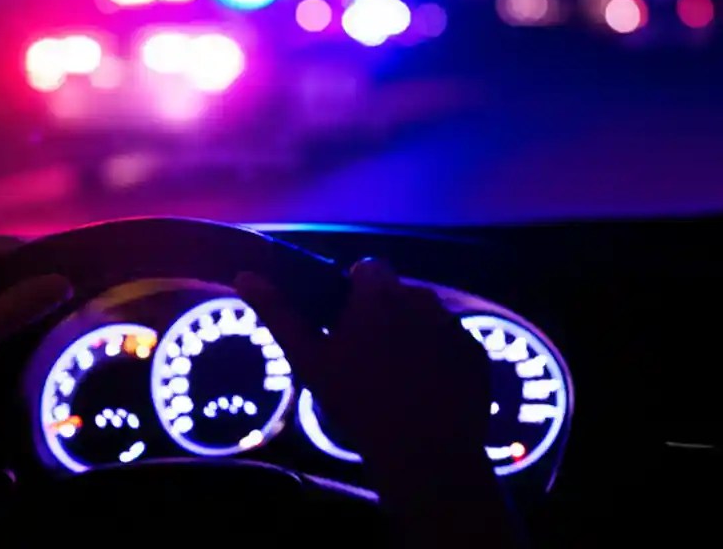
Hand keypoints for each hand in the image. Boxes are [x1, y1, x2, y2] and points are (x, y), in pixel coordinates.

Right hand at [236, 260, 522, 548]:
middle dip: (385, 312)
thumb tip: (245, 276)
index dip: (355, 292)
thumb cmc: (359, 405)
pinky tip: (427, 390)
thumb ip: (279, 314)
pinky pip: (452, 342)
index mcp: (381, 295)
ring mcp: (455, 326)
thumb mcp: (310, 362)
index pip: (368, 268)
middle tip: (368, 357)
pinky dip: (440, 357)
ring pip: (427, 316)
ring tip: (398, 377)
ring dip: (413, 333)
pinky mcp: (476, 353)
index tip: (346, 325)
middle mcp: (423, 299)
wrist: (425, 455)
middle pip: (399, 292)